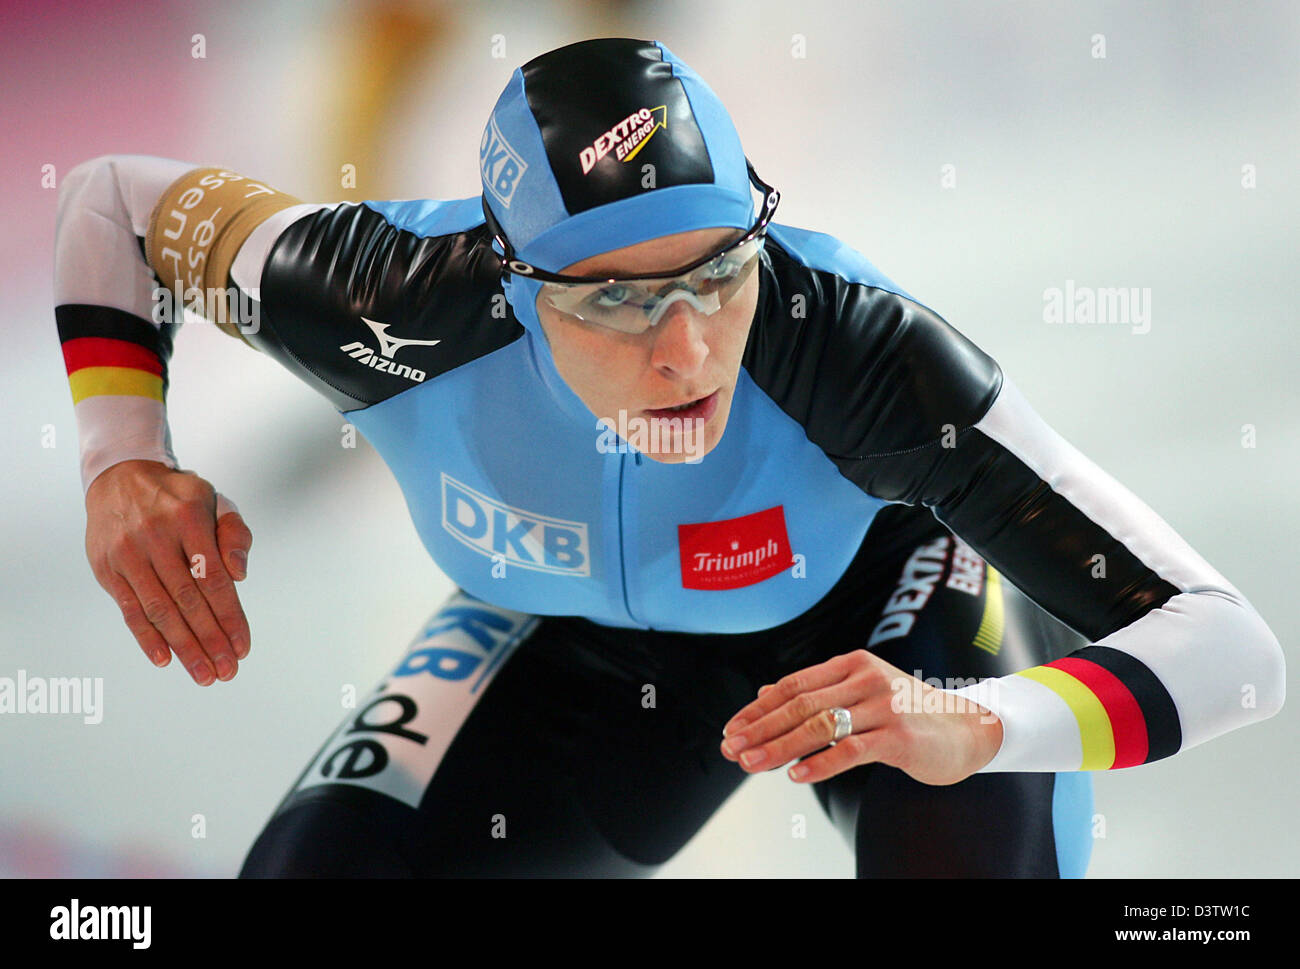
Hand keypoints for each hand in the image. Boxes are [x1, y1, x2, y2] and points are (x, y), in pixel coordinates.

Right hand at [85, 460, 252, 685]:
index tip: (243, 646)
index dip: (230, 617)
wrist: (120, 477)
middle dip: (210, 641)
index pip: (214, 579)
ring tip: (204, 674)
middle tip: (228, 671)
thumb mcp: (213, 500)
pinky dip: (147, 638)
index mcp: (189, 519)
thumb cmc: (177, 497)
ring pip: (159, 610)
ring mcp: (127, 554)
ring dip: (184, 647)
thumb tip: (240, 575)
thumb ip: (234, 533)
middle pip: (188, 600)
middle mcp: (155, 536)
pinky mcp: (107, 568)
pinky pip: (129, 610)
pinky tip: (165, 660)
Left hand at [719, 649, 1002, 785]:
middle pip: (801, 705)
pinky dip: (820, 763)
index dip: (759, 708)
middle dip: (761, 729)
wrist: (968, 729)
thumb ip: (817, 691)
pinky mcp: (900, 736)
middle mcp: (867, 678)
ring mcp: (885, 706)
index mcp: (853, 663)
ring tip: (751, 765)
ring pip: (820, 727)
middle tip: (732, 749)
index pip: (794, 684)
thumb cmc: (907, 712)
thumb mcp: (861, 692)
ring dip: (780, 748)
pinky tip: (796, 775)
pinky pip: (852, 750)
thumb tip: (764, 691)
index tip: (732, 729)